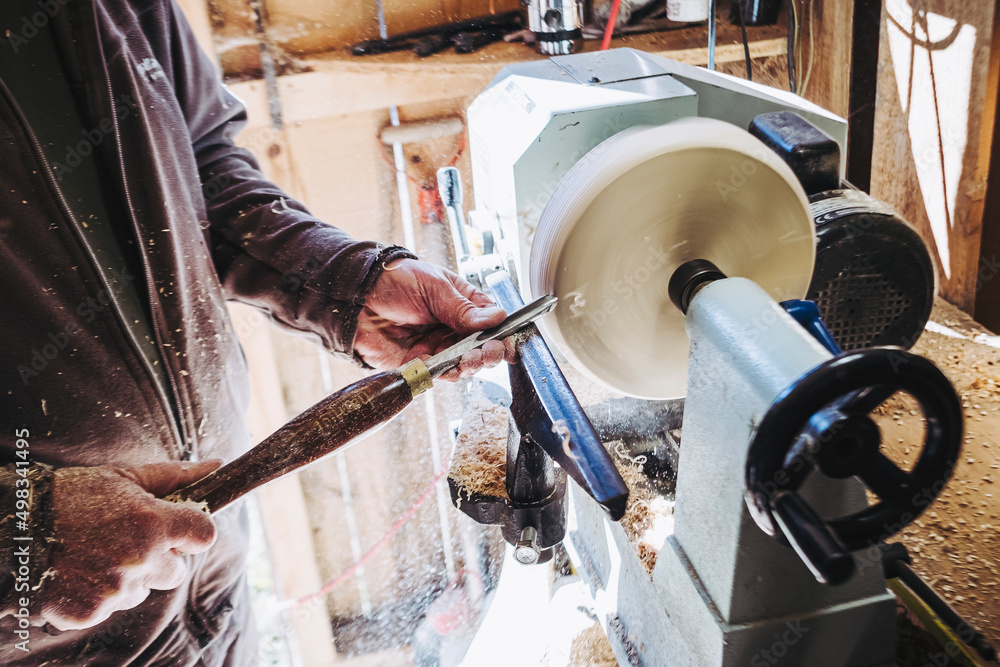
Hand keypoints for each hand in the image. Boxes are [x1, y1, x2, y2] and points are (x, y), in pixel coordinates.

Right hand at [39, 460, 220, 630]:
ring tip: (98, 555)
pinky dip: (100, 596)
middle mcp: (140, 560)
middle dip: (160, 558)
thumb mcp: (125, 477)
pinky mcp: (91, 612)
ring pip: (144, 591)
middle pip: (176, 571)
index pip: (205, 536)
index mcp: (153, 523)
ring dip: (129, 578)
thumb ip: (174, 476)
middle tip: (127, 540)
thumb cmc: (72, 496)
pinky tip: (80, 574)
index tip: (175, 527)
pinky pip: (112, 608)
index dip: (191, 531)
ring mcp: (115, 590)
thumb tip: (216, 467)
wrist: (16, 526)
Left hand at [355, 259, 511, 380]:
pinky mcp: (420, 364)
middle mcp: (454, 328)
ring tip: (471, 359)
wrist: (357, 297)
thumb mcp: (434, 287)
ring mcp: (438, 347)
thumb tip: (496, 318)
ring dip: (471, 365)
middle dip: (489, 353)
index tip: (508, 342)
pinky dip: (446, 373)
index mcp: (463, 304)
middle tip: (490, 351)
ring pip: (464, 365)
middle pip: (482, 348)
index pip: (492, 322)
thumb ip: (463, 308)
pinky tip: (447, 367)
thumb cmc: (396, 281)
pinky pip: (439, 375)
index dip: (502, 334)